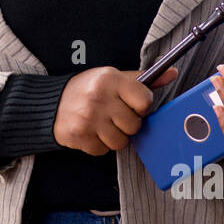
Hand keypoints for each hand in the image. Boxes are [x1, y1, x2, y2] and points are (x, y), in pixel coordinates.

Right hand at [53, 65, 179, 155]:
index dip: (141, 106)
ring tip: (102, 124)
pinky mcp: (79, 136)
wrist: (52, 103)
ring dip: (114, 136)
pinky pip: (103, 151)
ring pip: (120, 142)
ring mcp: (88, 119)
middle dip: (127, 123)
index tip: (132, 104)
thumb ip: (143, 79)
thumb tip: (172, 73)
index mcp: (110, 79)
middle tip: (114, 115)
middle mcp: (98, 98)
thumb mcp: (113, 77)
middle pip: (134, 125)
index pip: (145, 102)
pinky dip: (99, 145)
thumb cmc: (88, 89)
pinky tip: (91, 131)